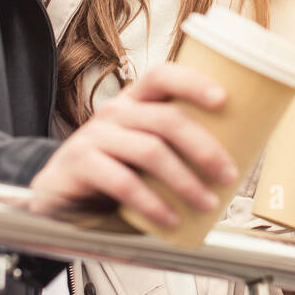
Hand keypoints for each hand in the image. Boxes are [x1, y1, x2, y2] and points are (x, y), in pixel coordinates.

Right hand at [28, 62, 238, 227]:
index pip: (163, 75)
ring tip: (206, 202)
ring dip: (185, 181)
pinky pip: (124, 182)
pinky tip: (170, 219)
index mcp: (134, 101)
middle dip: (204, 148)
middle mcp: (115, 112)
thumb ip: (174, 144)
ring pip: (150, 151)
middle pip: (166, 119)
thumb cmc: (111, 169)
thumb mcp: (141, 147)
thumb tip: (238, 155)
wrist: (56, 193)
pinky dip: (152, 203)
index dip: (194, 83)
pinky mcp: (81, 166)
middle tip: (228, 174)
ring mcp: (95, 137)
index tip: (223, 99)